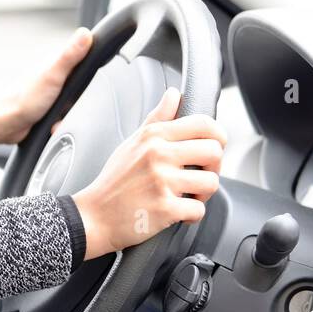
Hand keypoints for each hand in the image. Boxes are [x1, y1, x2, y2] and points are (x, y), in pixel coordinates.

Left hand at [0, 27, 93, 146]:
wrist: (7, 124)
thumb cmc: (24, 99)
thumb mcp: (53, 75)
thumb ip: (70, 55)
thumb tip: (85, 33)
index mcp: (55, 62)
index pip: (82, 57)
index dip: (90, 68)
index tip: (83, 81)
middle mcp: (53, 75)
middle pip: (81, 85)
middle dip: (78, 99)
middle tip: (67, 103)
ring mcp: (51, 91)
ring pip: (74, 103)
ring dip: (68, 113)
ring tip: (57, 114)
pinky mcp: (48, 106)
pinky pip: (64, 116)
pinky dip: (60, 122)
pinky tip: (52, 123)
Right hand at [72, 87, 226, 261]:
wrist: (94, 216)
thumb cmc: (113, 181)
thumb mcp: (131, 143)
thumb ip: (157, 119)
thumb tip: (174, 94)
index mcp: (152, 136)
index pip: (204, 124)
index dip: (218, 136)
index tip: (213, 147)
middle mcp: (157, 155)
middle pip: (214, 152)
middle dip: (214, 167)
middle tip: (199, 174)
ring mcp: (161, 181)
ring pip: (211, 182)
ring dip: (203, 193)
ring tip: (187, 195)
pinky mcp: (165, 208)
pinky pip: (199, 209)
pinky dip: (191, 215)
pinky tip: (177, 212)